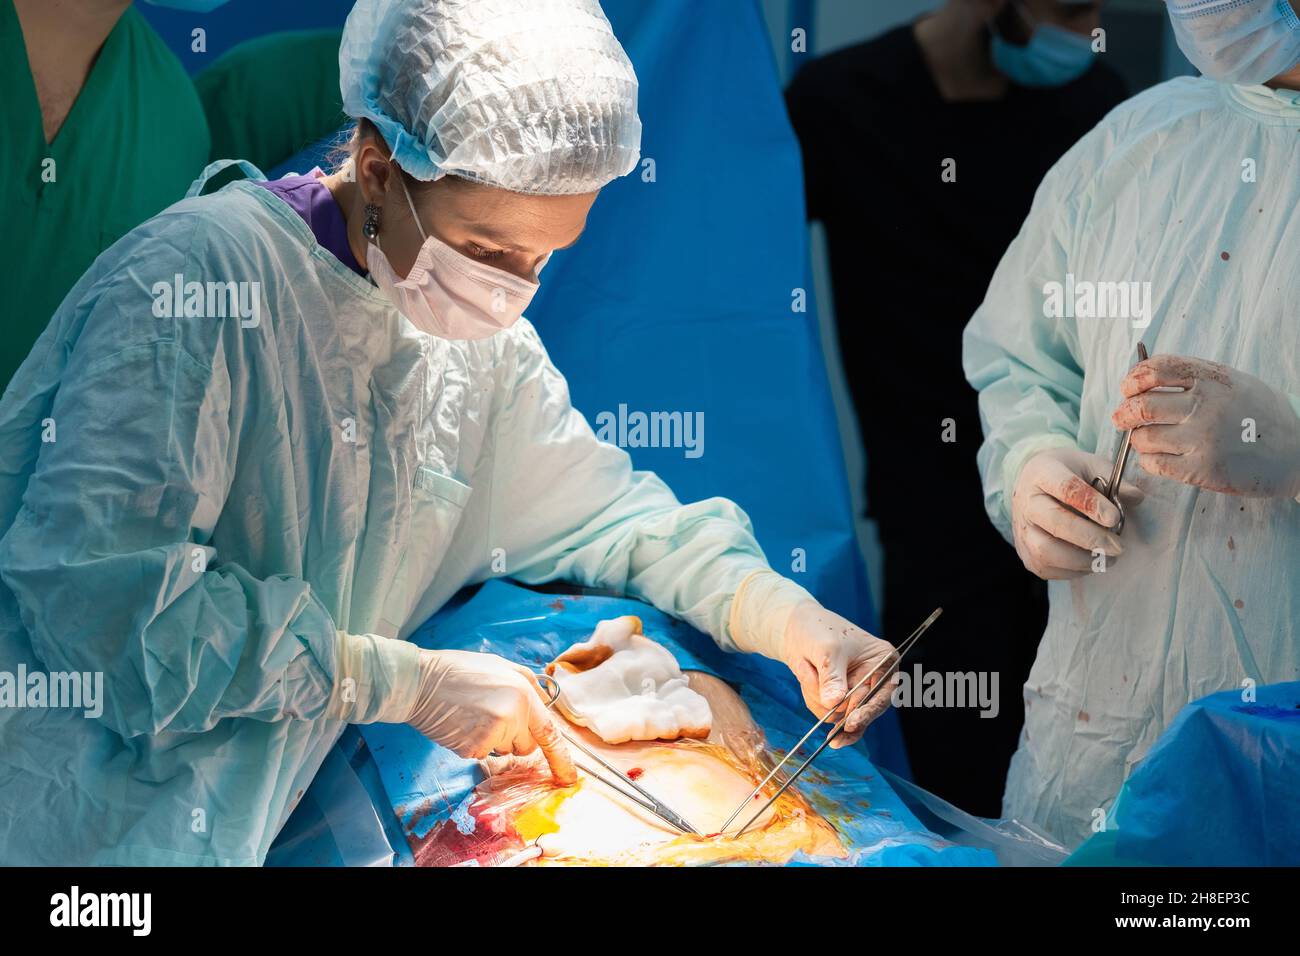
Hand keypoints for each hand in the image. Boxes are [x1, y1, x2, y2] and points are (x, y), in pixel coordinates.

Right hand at [406, 649, 575, 783]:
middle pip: (527, 746)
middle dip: (514, 737)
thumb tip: (545, 704)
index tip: (569, 778)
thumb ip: (527, 685)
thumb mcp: (501, 666)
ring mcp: (493, 733)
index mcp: (523, 692)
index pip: (549, 732)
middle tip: (490, 714)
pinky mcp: (473, 748)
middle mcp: (513, 714)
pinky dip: (474, 744)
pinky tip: (461, 724)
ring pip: (505, 751)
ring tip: (473, 715)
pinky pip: (483, 755)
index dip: (561, 758)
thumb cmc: (459, 672)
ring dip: (494, 740)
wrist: (420, 682)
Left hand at [780, 600, 898, 748]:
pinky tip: (807, 674)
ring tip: (808, 668)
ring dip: (817, 696)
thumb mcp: (826, 650)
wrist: (794, 627)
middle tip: (820, 706)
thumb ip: (832, 678)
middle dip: (834, 703)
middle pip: (861, 711)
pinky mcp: (838, 700)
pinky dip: (811, 698)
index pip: (883, 694)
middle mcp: (874, 679)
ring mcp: (855, 692)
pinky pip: (825, 714)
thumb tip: (835, 704)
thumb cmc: (818, 629)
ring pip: (839, 715)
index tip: (850, 724)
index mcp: (883, 661)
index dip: (868, 711)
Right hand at [1011, 446, 1129, 579]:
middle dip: (1091, 538)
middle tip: (1118, 546)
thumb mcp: (1090, 466)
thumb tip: (1136, 498)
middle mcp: (1026, 501)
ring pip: (1046, 551)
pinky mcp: (1024, 552)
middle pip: (1055, 522)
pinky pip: (1046, 568)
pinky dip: (1072, 570)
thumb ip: (1114, 480)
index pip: (1066, 488)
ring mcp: (1021, 529)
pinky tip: (1089, 561)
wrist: (1033, 486)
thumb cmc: (1067, 474)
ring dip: (1081, 559)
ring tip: (1107, 558)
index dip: (1091, 504)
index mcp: (1043, 472)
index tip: (1114, 518)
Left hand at [1112, 355, 1299, 497]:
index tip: (1128, 388)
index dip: (1133, 379)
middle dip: (1124, 413)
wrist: (1298, 452)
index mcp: (1213, 379)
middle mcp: (1206, 406)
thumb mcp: (1234, 382)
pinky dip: (1148, 459)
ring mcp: (1203, 439)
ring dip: (1137, 439)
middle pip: (1141, 406)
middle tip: (1122, 418)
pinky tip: (1159, 456)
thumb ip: (1195, 378)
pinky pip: (1154, 463)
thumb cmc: (1261, 415)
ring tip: (1146, 439)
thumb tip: (1143, 380)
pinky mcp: (1202, 470)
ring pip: (1143, 437)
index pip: (1156, 370)